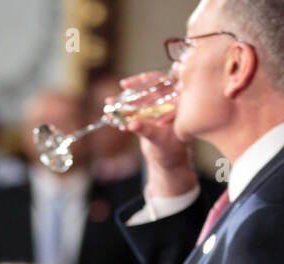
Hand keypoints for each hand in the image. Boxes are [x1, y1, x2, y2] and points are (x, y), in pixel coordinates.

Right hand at [118, 71, 194, 196]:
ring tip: (108, 105)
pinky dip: (121, 116)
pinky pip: (131, 114)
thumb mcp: (158, 139)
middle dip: (128, 93)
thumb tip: (132, 123)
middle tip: (115, 95)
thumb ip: (146, 130)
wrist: (167, 162)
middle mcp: (165, 103)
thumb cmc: (170, 151)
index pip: (160, 82)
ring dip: (121, 104)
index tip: (127, 84)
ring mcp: (154, 111)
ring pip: (136, 102)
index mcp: (175, 102)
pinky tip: (110, 118)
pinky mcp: (145, 119)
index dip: (144, 80)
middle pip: (145, 91)